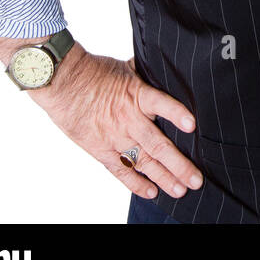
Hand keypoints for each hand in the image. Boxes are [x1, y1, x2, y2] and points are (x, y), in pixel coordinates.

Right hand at [31, 44, 202, 200]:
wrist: (63, 82)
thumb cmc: (95, 71)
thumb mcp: (127, 67)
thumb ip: (148, 74)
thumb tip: (167, 70)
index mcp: (138, 95)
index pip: (161, 104)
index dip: (177, 114)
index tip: (193, 125)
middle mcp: (129, 120)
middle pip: (158, 146)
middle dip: (179, 165)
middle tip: (196, 181)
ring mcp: (115, 137)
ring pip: (143, 162)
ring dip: (163, 177)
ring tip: (180, 190)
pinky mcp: (101, 149)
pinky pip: (121, 170)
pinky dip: (135, 183)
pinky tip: (151, 192)